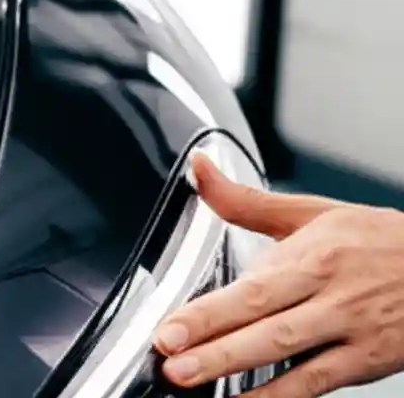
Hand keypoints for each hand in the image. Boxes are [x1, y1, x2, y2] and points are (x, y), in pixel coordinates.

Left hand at [152, 153, 403, 395]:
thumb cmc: (376, 240)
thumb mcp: (312, 213)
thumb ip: (247, 201)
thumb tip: (199, 168)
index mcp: (314, 257)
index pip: (252, 289)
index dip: (208, 313)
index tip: (167, 330)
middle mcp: (332, 295)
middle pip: (266, 325)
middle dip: (215, 348)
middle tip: (171, 363)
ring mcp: (351, 331)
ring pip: (289, 357)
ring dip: (239, 373)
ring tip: (192, 382)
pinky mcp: (368, 361)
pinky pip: (318, 383)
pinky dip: (280, 396)